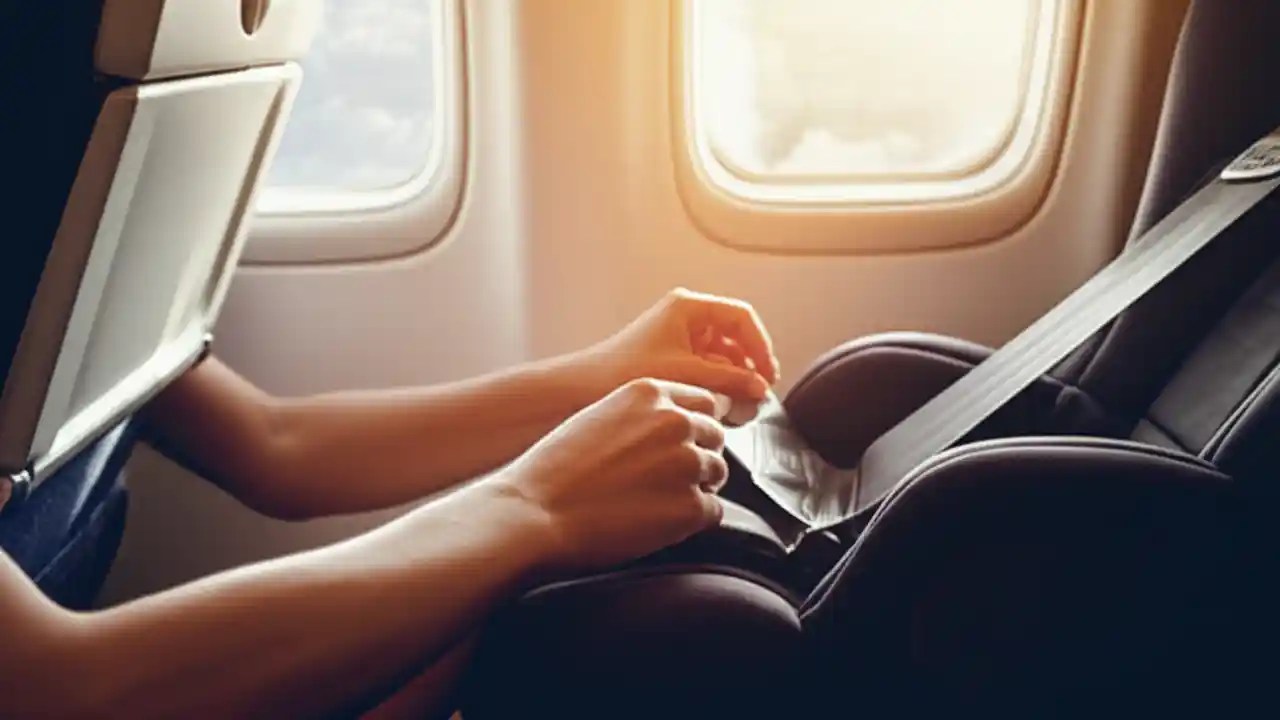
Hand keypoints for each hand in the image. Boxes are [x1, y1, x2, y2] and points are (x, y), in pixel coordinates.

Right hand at [496, 378, 727, 573]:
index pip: (703, 402)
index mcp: (650, 393)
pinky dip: (691, 521)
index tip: (679, 445)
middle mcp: (676, 421)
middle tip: (664, 482)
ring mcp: (687, 464)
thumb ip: (641, 418)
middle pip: (715, 437)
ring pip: (717, 474)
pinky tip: (656, 523)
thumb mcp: (598, 418)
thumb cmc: (554, 471)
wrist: (535, 512)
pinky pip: (712, 511)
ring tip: (654, 504)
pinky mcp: (691, 508)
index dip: (693, 427)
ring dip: (695, 489)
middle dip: (697, 457)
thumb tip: (672, 432)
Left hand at [582, 288, 780, 400]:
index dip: (760, 345)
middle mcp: (684, 318)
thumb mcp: (686, 374)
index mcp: (687, 307)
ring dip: (733, 378)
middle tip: (757, 393)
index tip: (767, 373)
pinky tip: (720, 406)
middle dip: (748, 365)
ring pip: (721, 355)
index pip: (741, 317)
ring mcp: (677, 338)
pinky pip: (705, 367)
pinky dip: (717, 385)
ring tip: (739, 404)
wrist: (581, 389)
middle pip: (733, 337)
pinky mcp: (671, 358)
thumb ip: (729, 381)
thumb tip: (760, 388)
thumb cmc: (623, 371)